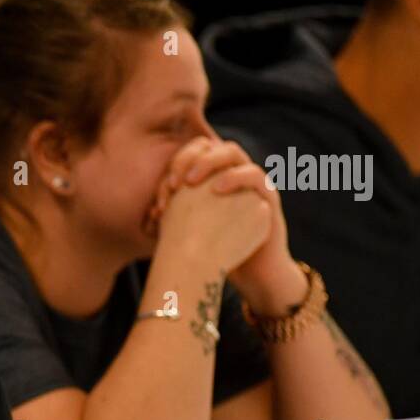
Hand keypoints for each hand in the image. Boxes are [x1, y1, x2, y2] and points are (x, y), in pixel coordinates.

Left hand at [156, 138, 302, 311]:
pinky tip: (217, 190)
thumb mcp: (192, 234)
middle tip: (176, 182)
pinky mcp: (268, 196)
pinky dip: (235, 177)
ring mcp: (251, 182)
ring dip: (209, 162)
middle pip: (210, 145)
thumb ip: (174, 220)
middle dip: (189, 158)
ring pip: (233, 152)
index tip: (166, 189)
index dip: (177, 163)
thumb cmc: (219, 253)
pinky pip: (255, 175)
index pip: (193, 152)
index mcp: (212, 177)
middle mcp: (231, 173)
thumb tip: (152, 215)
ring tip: (192, 182)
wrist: (252, 273)